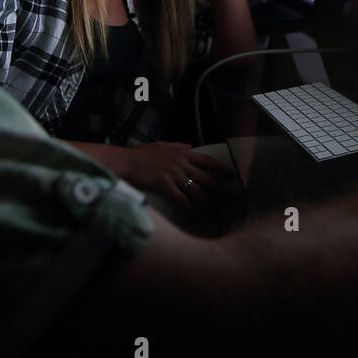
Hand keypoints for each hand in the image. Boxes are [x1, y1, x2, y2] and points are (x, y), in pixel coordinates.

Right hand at [116, 141, 233, 211]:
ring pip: (196, 189)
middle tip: (223, 199)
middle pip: (206, 178)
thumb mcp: (160, 145)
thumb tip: (190, 145)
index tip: (232, 174)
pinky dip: (188, 206)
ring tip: (207, 209)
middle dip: (216, 190)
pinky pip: (181, 198)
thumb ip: (177, 146)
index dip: (222, 168)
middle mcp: (180, 163)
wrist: (125, 161)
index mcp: (181, 153)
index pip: (207, 161)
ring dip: (204, 201)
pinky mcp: (164, 184)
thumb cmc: (140, 154)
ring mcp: (173, 174)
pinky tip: (191, 212)